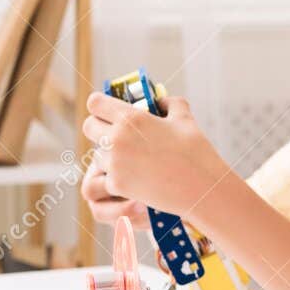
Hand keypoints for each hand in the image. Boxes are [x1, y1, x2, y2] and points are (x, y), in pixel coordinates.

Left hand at [82, 92, 230, 220]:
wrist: (201, 188)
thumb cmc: (196, 152)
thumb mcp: (185, 118)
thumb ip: (170, 103)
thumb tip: (160, 101)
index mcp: (131, 117)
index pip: (95, 103)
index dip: (100, 105)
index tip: (106, 110)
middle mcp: (117, 139)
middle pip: (88, 126)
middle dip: (99, 128)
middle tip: (114, 133)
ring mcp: (115, 163)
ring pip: (97, 154)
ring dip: (109, 155)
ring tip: (132, 159)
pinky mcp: (117, 185)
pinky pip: (107, 177)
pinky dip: (119, 177)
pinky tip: (137, 177)